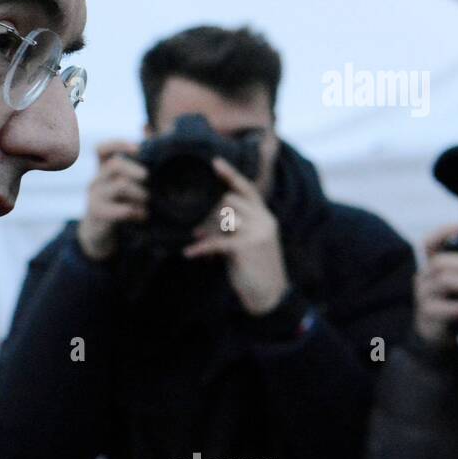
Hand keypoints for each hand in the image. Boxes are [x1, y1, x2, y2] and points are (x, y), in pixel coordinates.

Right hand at [77, 140, 147, 261]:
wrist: (97, 235)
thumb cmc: (117, 206)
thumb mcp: (124, 186)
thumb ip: (135, 164)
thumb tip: (147, 129)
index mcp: (102, 171)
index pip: (102, 149)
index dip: (118, 144)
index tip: (137, 149)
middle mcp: (96, 181)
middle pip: (115, 164)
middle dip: (137, 171)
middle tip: (148, 181)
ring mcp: (95, 197)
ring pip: (121, 185)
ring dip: (141, 194)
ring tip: (147, 203)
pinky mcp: (98, 214)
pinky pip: (123, 209)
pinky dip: (138, 212)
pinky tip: (142, 216)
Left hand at [182, 157, 289, 315]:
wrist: (268, 296)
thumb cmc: (252, 269)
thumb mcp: (246, 243)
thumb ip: (233, 228)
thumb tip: (203, 222)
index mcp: (265, 216)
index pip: (247, 189)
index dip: (231, 175)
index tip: (214, 162)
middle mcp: (264, 220)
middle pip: (229, 201)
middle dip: (209, 213)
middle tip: (197, 229)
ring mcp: (258, 233)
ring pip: (223, 217)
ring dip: (206, 228)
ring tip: (197, 239)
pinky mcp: (247, 247)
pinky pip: (217, 241)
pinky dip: (201, 248)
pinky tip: (189, 254)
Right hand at [414, 223, 457, 349]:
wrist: (437, 336)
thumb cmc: (456, 305)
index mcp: (431, 266)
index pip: (428, 242)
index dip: (443, 232)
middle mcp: (423, 278)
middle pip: (440, 262)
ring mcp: (423, 296)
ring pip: (445, 281)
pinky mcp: (428, 314)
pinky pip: (450, 307)